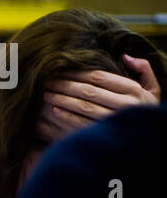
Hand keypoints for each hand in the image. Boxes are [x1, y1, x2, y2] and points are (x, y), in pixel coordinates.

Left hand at [39, 55, 160, 142]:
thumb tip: (124, 56)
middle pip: (88, 91)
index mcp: (133, 90)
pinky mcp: (104, 134)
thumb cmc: (146, 110)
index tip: (60, 69)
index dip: (76, 72)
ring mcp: (114, 121)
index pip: (99, 77)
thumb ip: (143, 69)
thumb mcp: (153, 89)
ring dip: (61, 99)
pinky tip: (53, 110)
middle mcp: (125, 105)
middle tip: (46, 81)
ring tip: (46, 94)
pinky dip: (66, 116)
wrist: (149, 141)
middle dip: (64, 84)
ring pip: (83, 106)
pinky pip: (81, 124)